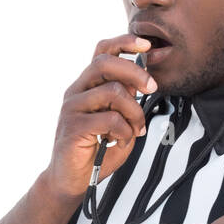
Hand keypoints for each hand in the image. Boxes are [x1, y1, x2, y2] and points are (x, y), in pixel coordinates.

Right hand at [47, 34, 156, 200]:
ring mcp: (72, 108)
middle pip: (104, 63)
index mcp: (86, 86)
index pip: (101, 52)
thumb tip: (141, 83)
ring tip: (136, 129)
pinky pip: (110, 119)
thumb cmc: (95, 151)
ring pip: (112, 91)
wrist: (72, 180)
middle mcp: (76, 92)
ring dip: (134, 111)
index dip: (124, 43)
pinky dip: (125, 130)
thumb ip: (126, 101)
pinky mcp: (73, 127)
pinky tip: (123, 139)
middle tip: (152, 88)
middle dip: (135, 72)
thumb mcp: (117, 120)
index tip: (146, 45)